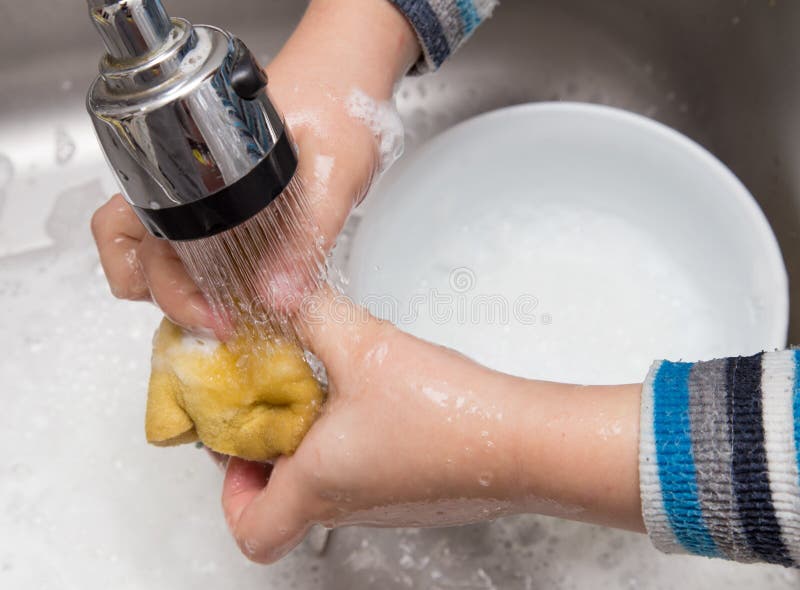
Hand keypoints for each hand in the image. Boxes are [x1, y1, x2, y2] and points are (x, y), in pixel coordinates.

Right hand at [90, 0, 419, 331]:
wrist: (347, 78)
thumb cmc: (335, 104)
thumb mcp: (331, 173)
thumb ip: (306, 236)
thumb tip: (276, 298)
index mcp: (188, 166)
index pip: (140, 237)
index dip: (169, 289)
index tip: (217, 318)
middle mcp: (184, 184)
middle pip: (133, 254)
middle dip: (167, 299)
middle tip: (222, 323)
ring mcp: (203, 200)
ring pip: (153, 256)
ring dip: (176, 293)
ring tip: (222, 315)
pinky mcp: (229, 212)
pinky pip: (197, 255)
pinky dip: (206, 285)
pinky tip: (240, 298)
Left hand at [221, 290, 644, 563]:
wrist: (523, 440)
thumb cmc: (448, 414)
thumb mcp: (363, 346)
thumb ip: (312, 314)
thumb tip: (278, 293)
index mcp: (320, 484)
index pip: (252, 530)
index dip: (233, 492)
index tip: (240, 447)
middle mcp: (350, 503)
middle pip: (284, 502)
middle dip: (271, 451)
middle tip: (278, 404)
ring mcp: (387, 502)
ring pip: (327, 483)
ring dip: (314, 441)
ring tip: (326, 389)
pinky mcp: (416, 490)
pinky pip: (366, 472)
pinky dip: (354, 439)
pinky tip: (373, 397)